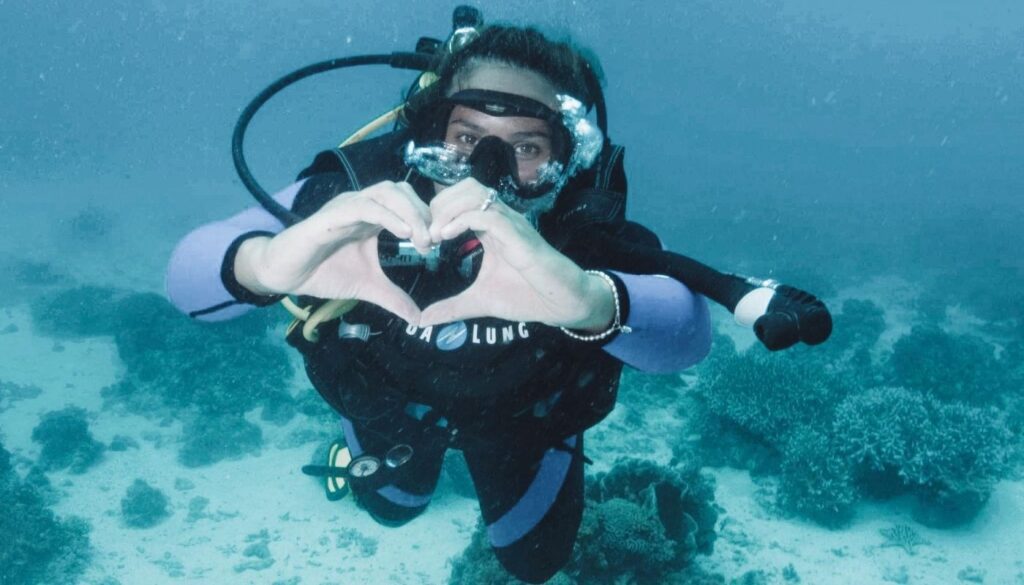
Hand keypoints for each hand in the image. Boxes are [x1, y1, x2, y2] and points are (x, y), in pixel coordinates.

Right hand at [236, 181, 432, 323]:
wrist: (284, 274)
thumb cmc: (322, 272)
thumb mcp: (366, 287)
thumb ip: (393, 298)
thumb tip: (419, 319)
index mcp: (372, 217)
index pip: (407, 202)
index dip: (426, 217)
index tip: (439, 243)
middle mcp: (361, 205)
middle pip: (401, 190)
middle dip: (423, 212)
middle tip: (434, 241)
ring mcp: (346, 207)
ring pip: (386, 193)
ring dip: (410, 213)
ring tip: (422, 238)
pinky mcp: (331, 216)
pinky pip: (363, 207)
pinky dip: (387, 215)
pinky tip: (403, 233)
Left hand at [420, 178, 615, 329]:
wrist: (562, 304)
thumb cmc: (527, 297)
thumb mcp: (480, 302)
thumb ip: (452, 307)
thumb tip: (423, 320)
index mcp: (490, 228)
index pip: (458, 199)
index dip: (434, 213)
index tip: (422, 241)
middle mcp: (500, 218)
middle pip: (464, 187)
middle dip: (437, 206)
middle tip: (425, 236)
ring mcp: (511, 223)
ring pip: (474, 192)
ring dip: (448, 209)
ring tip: (434, 236)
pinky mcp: (518, 235)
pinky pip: (488, 213)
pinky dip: (463, 219)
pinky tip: (447, 237)